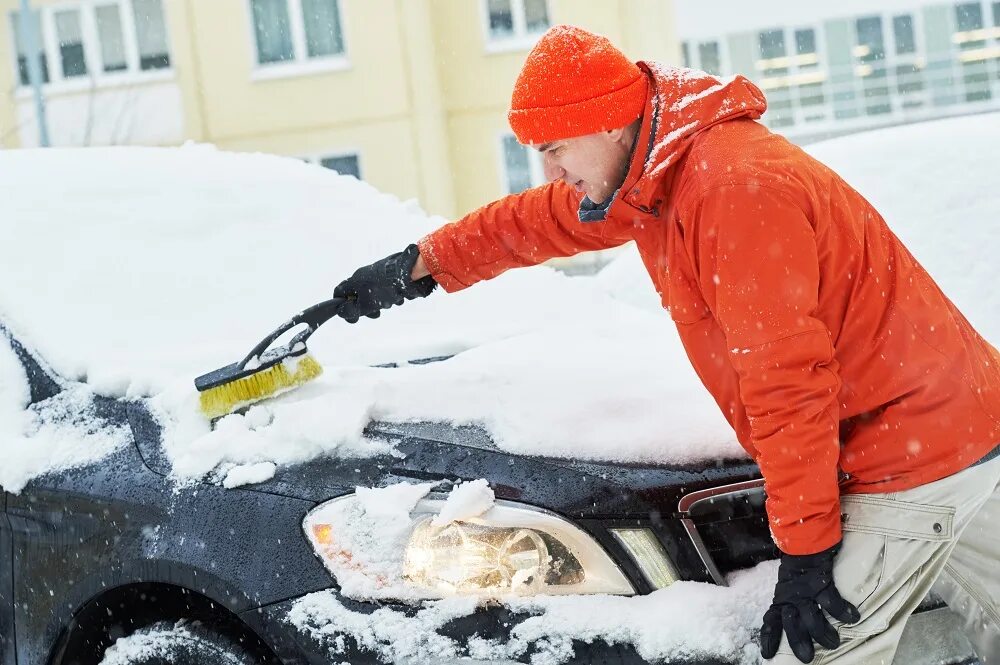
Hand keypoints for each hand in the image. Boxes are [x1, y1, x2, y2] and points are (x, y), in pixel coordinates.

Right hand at [333, 244, 436, 322]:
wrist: (406, 274)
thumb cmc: (383, 290)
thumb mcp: (365, 306)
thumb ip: (351, 311)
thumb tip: (341, 312)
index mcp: (353, 281)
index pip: (339, 292)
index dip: (341, 305)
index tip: (351, 314)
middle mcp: (362, 275)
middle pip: (358, 295)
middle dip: (366, 307)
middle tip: (374, 314)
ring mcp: (375, 273)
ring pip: (373, 293)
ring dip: (380, 302)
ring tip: (389, 304)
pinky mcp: (388, 274)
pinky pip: (385, 288)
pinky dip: (389, 295)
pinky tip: (398, 298)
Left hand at [759, 541, 859, 662]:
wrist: (805, 538)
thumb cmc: (798, 563)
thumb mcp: (787, 584)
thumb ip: (790, 599)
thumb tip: (794, 615)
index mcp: (781, 597)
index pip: (771, 620)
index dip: (769, 638)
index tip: (767, 655)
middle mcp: (790, 596)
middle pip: (791, 625)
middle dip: (799, 643)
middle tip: (807, 658)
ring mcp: (805, 590)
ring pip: (811, 619)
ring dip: (824, 634)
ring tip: (834, 642)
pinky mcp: (821, 581)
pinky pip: (832, 602)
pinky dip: (843, 612)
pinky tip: (853, 618)